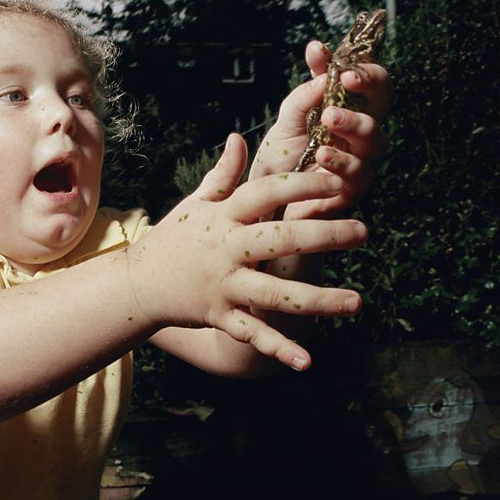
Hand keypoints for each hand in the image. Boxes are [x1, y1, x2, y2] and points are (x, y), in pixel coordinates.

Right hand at [125, 134, 366, 369]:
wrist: (136, 284)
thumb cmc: (172, 239)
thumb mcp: (195, 204)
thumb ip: (222, 175)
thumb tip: (239, 138)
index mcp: (223, 217)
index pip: (265, 193)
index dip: (301, 185)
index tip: (334, 181)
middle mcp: (225, 249)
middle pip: (278, 239)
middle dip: (323, 236)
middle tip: (363, 232)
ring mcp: (223, 285)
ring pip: (274, 293)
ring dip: (317, 300)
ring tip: (356, 302)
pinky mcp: (219, 315)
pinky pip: (252, 334)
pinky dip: (277, 349)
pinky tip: (307, 361)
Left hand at [251, 40, 391, 218]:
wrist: (266, 206)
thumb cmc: (280, 164)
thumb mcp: (286, 123)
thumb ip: (302, 93)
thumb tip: (318, 55)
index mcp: (347, 112)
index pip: (367, 82)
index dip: (363, 68)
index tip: (342, 64)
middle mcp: (360, 135)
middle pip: (384, 102)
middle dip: (370, 86)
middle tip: (347, 79)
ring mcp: (361, 161)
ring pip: (376, 138)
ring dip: (355, 123)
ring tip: (329, 118)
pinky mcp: (354, 189)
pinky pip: (358, 172)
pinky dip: (342, 160)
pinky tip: (324, 154)